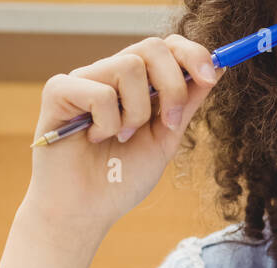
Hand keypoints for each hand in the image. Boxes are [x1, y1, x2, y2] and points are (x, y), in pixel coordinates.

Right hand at [24, 33, 225, 234]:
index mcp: (134, 85)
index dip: (192, 55)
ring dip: (137, 113)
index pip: (166, 48)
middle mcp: (108, 75)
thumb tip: (218, 70)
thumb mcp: (165, 140)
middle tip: (169, 124)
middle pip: (152, 47)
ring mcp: (83, 80)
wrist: (85, 212)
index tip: (212, 77)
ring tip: (121, 138)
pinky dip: (107, 122)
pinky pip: (99, 91)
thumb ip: (186, 104)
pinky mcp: (58, 91)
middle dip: (173, 85)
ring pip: (129, 66)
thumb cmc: (120, 179)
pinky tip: (94, 139)